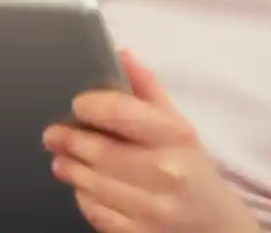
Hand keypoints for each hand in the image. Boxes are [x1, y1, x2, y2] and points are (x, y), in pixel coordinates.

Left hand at [42, 51, 259, 232]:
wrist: (217, 228)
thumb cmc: (194, 171)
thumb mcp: (180, 128)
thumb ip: (148, 91)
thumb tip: (121, 55)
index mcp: (176, 137)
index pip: (122, 112)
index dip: (92, 106)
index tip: (78, 104)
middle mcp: (166, 173)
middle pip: (100, 152)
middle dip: (70, 140)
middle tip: (53, 135)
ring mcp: (152, 209)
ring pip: (93, 184)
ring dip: (71, 169)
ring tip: (61, 160)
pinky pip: (97, 213)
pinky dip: (85, 198)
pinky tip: (83, 188)